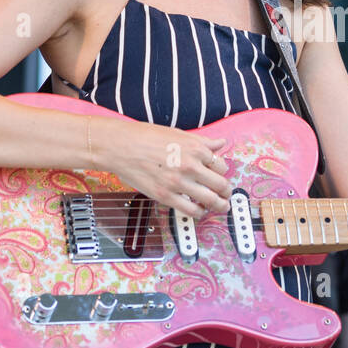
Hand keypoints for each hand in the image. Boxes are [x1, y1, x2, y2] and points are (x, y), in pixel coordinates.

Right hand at [95, 117, 230, 219]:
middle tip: (227, 195)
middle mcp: (191, 166)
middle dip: (227, 192)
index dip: (222, 173)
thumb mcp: (179, 134)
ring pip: (210, 200)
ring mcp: (179, 182)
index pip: (221, 165)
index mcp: (196, 148)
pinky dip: (200, 213)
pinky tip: (200, 211)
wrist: (121, 146)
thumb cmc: (145, 137)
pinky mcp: (166, 196)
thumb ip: (203, 142)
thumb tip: (220, 143)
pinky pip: (191, 210)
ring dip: (219, 205)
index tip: (220, 176)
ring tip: (220, 207)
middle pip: (221, 184)